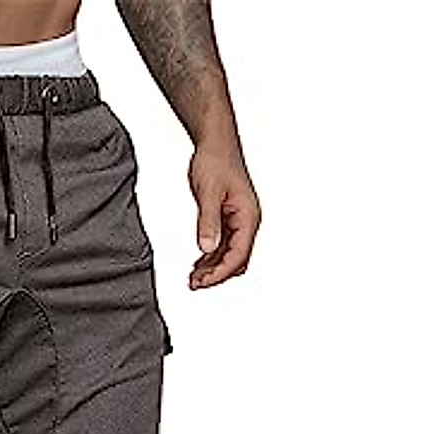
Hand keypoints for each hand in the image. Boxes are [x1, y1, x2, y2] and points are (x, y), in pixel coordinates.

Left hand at [187, 141, 260, 288]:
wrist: (215, 142)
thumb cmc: (216, 160)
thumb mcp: (209, 192)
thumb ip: (208, 222)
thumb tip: (207, 249)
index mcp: (249, 217)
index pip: (239, 255)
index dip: (220, 273)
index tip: (202, 282)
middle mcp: (247, 222)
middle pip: (236, 261)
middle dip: (216, 275)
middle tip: (194, 283)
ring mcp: (238, 222)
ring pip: (229, 256)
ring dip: (212, 269)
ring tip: (192, 279)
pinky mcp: (228, 220)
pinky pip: (223, 247)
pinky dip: (210, 259)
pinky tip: (197, 265)